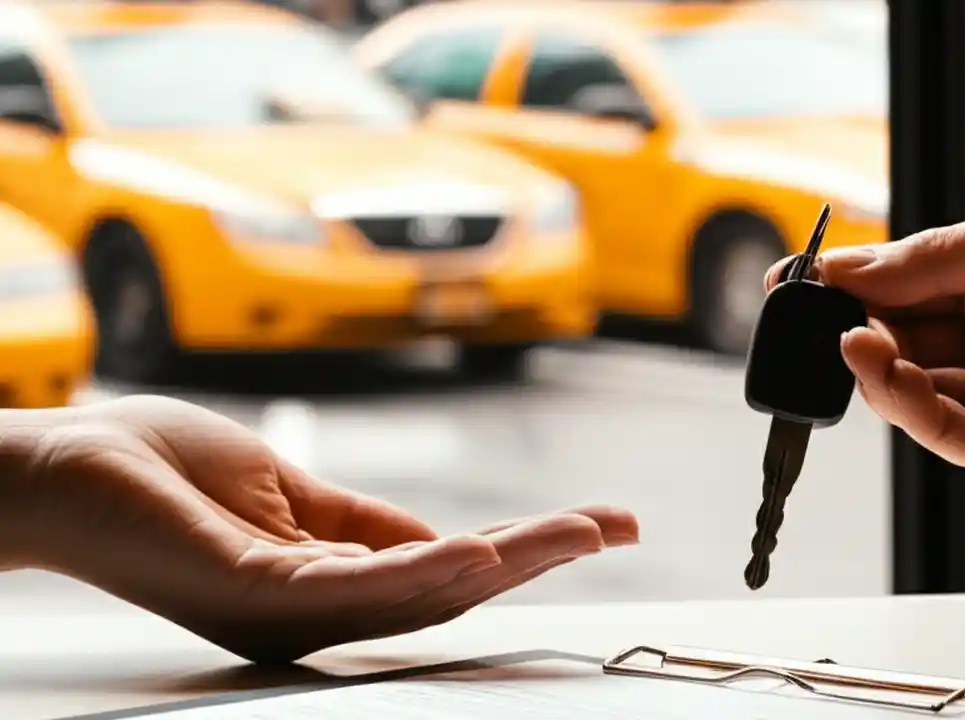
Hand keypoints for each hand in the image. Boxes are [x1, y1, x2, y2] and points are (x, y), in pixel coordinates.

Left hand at [1, 396, 637, 662]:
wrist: (59, 466)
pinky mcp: (249, 591)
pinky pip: (351, 590)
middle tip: (615, 527)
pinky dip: (423, 573)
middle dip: (537, 558)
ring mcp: (283, 610)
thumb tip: (446, 537)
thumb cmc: (160, 474)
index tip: (598, 521)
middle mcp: (314, 614)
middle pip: (448, 593)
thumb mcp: (289, 490)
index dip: (524, 548)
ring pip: (416, 597)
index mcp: (326, 587)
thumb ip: (363, 520)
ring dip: (503, 566)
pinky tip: (480, 553)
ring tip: (574, 535)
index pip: (443, 572)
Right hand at [767, 192, 964, 481]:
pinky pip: (954, 435)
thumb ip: (936, 258)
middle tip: (823, 322)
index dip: (843, 288)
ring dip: (877, 372)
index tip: (788, 285)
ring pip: (915, 393)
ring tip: (857, 346)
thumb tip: (846, 267)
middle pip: (896, 340)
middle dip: (853, 332)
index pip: (898, 285)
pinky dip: (914, 410)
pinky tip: (892, 375)